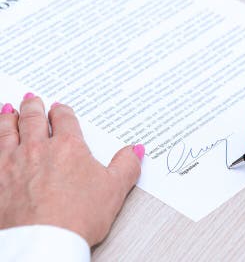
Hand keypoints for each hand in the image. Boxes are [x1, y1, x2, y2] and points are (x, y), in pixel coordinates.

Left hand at [0, 93, 143, 245]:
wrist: (43, 240)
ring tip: (8, 111)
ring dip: (8, 118)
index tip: (60, 109)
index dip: (62, 112)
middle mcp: (38, 149)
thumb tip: (136, 150)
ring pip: (6, 130)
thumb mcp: (114, 190)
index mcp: (69, 147)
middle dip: (32, 107)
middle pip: (32, 119)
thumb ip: (126, 166)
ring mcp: (12, 162)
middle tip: (32, 100)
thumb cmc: (78, 217)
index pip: (64, 120)